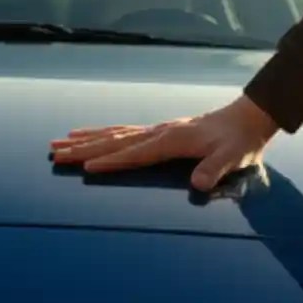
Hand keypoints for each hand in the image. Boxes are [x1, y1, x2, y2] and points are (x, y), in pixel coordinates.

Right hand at [50, 95, 279, 190]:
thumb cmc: (240, 141)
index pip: (135, 153)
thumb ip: (215, 170)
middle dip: (83, 148)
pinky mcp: (158, 131)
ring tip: (58, 143)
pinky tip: (88, 135)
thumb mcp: (233, 158)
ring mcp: (156, 130)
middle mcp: (158, 132)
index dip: (111, 160)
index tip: (86, 166)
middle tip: (55, 153)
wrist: (248, 118)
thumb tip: (198, 184)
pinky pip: (123, 132)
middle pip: (114, 141)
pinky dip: (102, 133)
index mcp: (172, 139)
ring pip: (113, 134)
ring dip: (85, 140)